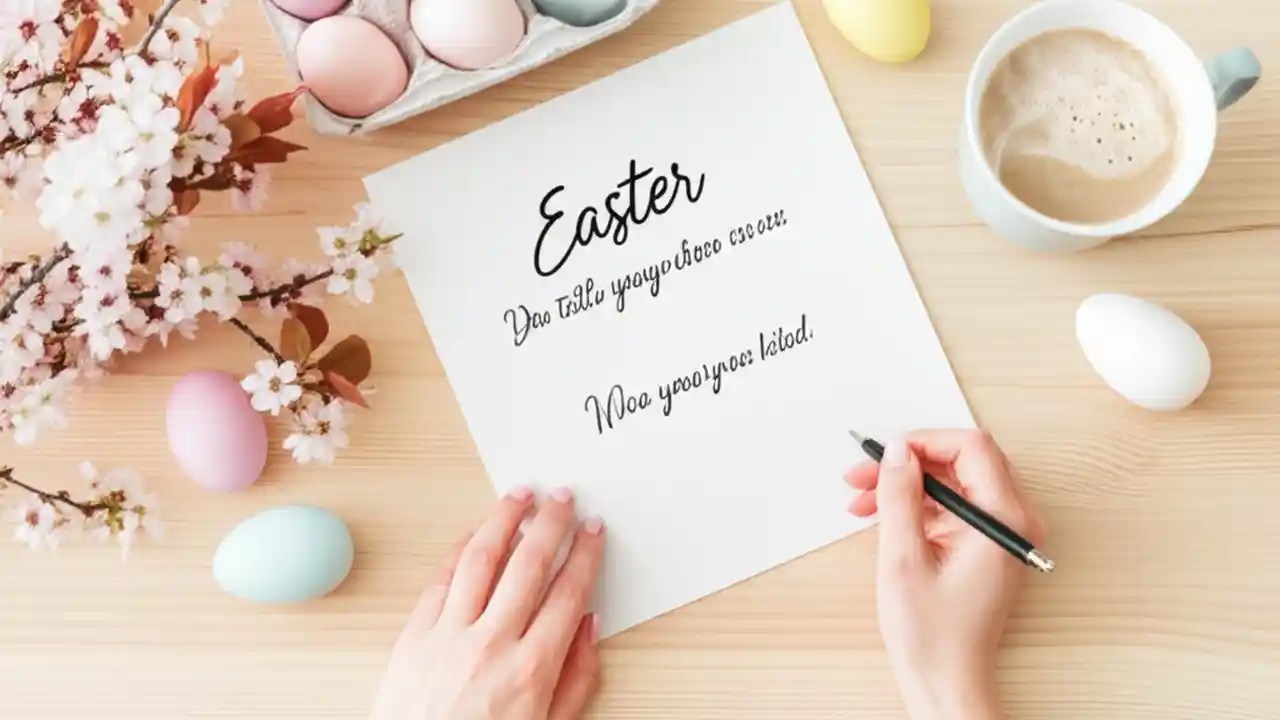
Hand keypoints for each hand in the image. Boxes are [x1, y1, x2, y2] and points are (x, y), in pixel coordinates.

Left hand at [371, 487, 604, 719]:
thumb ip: (576, 678)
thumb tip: (588, 625)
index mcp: (531, 668)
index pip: (567, 592)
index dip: (585, 554)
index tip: (593, 530)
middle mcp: (491, 644)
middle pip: (528, 564)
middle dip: (551, 523)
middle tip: (563, 497)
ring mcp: (447, 636)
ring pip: (480, 559)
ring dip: (504, 520)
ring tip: (519, 495)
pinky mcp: (413, 637)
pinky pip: (440, 580)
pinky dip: (460, 549)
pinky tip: (475, 532)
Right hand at [845, 430, 1044, 719]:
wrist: (947, 683)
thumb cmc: (934, 636)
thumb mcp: (904, 559)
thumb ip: (900, 497)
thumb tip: (897, 452)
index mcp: (1004, 520)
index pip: (970, 447)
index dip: (922, 442)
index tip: (885, 454)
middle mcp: (1012, 521)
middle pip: (962, 461)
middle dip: (908, 463)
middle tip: (864, 473)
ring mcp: (999, 534)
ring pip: (952, 482)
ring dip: (906, 485)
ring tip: (862, 499)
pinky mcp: (985, 546)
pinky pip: (951, 507)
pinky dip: (915, 506)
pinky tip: (881, 517)